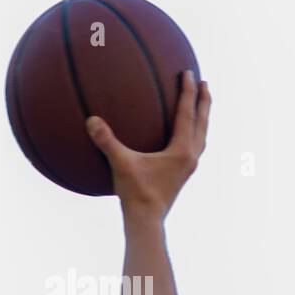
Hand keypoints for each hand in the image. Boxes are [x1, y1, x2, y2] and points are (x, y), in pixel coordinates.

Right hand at [86, 70, 210, 218]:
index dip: (187, 91)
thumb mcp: (121, 164)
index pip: (187, 113)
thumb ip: (107, 141)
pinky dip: (192, 134)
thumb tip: (91, 120)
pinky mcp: (183, 175)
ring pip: (202, 136)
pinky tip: (181, 135)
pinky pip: (194, 147)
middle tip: (203, 82)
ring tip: (199, 106)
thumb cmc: (136, 194)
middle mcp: (191, 156)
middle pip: (202, 122)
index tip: (188, 72)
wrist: (147, 221)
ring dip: (202, 118)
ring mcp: (189, 167)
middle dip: (203, 101)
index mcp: (182, 150)